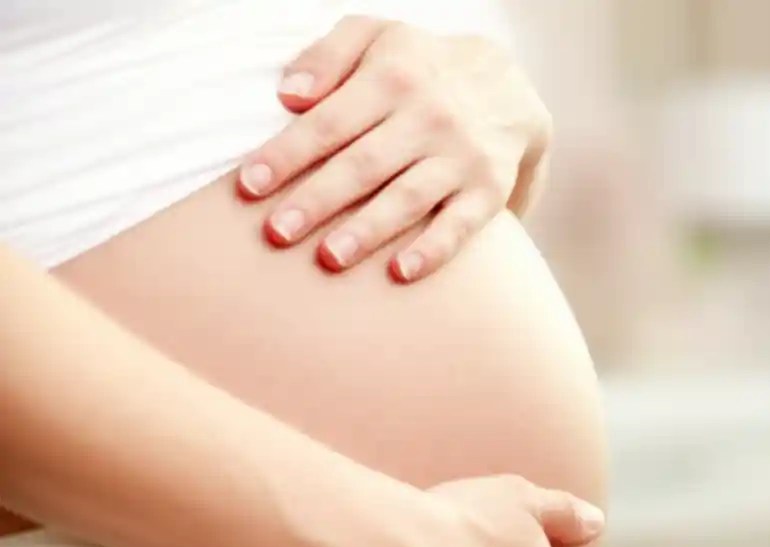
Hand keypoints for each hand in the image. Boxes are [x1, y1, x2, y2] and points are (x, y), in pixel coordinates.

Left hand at [238, 16, 551, 282]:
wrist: (506, 86)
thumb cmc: (418, 66)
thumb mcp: (376, 35)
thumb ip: (327, 54)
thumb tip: (287, 95)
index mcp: (392, 77)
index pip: (330, 121)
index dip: (287, 154)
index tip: (248, 186)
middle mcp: (429, 117)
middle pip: (364, 164)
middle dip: (317, 200)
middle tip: (275, 234)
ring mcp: (461, 157)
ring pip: (408, 197)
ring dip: (368, 230)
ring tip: (329, 259)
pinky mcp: (488, 191)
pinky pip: (461, 225)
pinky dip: (433, 249)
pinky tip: (400, 273)